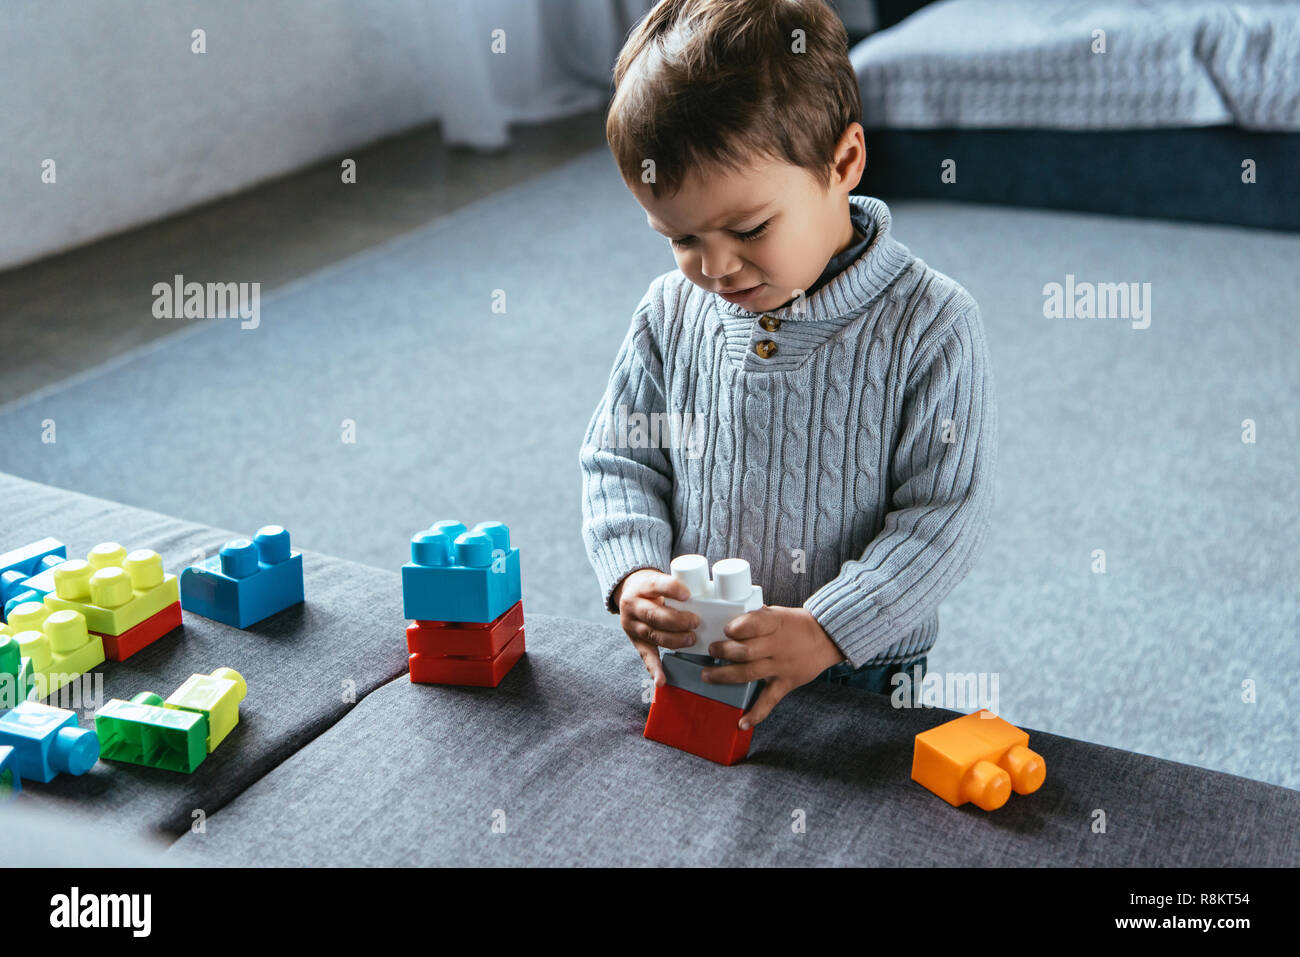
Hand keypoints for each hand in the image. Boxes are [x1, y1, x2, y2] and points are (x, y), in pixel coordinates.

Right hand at [614, 568, 700, 686]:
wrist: (628, 591)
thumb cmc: (652, 586)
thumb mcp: (660, 579)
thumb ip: (679, 589)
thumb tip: (712, 598)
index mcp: (643, 586)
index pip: (656, 585)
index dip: (672, 589)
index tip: (688, 594)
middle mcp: (634, 605)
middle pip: (654, 615)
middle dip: (677, 621)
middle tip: (696, 622)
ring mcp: (633, 625)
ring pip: (653, 635)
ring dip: (674, 640)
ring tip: (691, 639)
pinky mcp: (636, 641)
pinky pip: (645, 656)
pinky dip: (654, 669)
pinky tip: (661, 679)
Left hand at [703, 606, 844, 730]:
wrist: (826, 637)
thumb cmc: (795, 624)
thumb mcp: (777, 613)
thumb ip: (754, 619)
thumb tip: (726, 626)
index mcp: (775, 623)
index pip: (755, 624)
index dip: (738, 627)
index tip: (726, 629)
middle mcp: (777, 646)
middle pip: (746, 651)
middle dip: (724, 651)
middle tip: (712, 650)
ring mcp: (781, 667)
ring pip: (749, 673)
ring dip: (725, 676)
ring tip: (708, 675)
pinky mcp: (785, 684)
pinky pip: (769, 700)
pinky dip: (756, 714)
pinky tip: (742, 723)